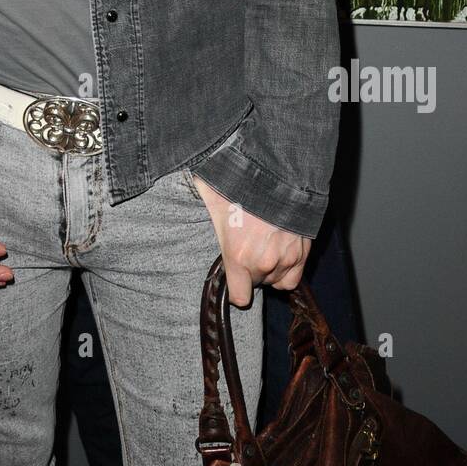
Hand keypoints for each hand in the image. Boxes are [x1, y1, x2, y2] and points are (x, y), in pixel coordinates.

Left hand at [191, 174, 310, 307]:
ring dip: (270, 269)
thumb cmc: (239, 183)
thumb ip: (199, 210)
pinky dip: (288, 267)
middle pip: (257, 284)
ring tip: (263, 247)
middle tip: (246, 248)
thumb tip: (162, 194)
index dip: (234, 288)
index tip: (232, 276)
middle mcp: (264, 261)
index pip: (239, 296)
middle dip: (250, 271)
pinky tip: (279, 252)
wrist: (278, 169)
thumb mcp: (210, 196)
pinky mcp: (304, 250)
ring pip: (277, 279)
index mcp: (238, 254)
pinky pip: (294, 275)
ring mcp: (287, 257)